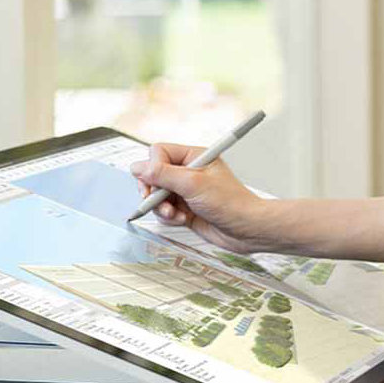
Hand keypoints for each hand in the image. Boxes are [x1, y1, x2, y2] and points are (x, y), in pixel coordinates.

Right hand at [130, 142, 268, 252]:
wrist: (246, 229)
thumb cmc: (231, 202)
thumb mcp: (193, 184)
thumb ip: (163, 175)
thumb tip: (138, 167)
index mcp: (194, 156)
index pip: (159, 153)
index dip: (152, 167)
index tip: (153, 183)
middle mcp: (188, 172)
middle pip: (153, 175)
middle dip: (153, 191)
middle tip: (155, 200)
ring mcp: (186, 191)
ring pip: (157, 195)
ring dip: (162, 207)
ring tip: (175, 214)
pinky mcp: (185, 208)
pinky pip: (164, 210)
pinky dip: (170, 217)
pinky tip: (183, 219)